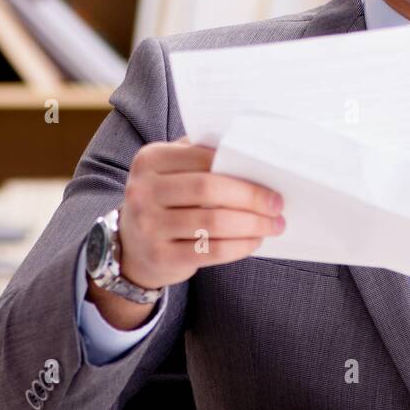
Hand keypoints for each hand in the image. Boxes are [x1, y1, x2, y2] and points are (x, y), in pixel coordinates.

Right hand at [114, 137, 285, 290]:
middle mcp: (143, 191)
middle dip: (251, 198)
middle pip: (209, 189)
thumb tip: (254, 152)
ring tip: (273, 225)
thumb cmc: (166, 200)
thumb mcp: (172, 171)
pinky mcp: (161, 256)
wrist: (131, 247)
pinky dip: (239, 246)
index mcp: (150, 159)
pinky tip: (254, 241)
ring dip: (252, 224)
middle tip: (277, 205)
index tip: (271, 179)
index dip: (241, 167)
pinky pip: (210, 251)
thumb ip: (202, 156)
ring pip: (213, 222)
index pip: (204, 157)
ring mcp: (148, 226)